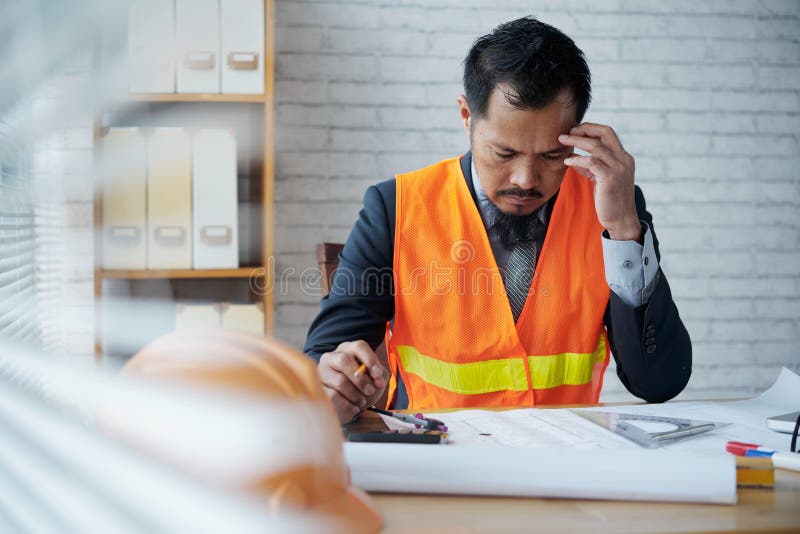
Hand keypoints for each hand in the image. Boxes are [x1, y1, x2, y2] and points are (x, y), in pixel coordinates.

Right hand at [318, 340, 387, 423]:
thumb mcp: (375, 380)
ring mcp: (321, 372)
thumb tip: (377, 378)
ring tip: (361, 402)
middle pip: (344, 360)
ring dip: (356, 395)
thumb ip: (380, 376)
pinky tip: (353, 407)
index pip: (359, 346)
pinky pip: (333, 397)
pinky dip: (348, 405)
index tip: (378, 375)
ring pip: (339, 381)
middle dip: (361, 379)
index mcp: (348, 350)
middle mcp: (332, 357)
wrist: (348, 407)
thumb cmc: (362, 388)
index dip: (370, 359)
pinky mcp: (317, 389)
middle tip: (370, 391)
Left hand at [558, 123, 641, 242]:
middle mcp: (623, 159)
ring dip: (576, 141)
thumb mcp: (600, 179)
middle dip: (585, 129)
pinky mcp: (610, 178)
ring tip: (561, 141)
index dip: (591, 129)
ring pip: (596, 146)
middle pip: (605, 133)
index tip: (575, 131)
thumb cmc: (610, 201)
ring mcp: (618, 168)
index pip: (608, 133)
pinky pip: (591, 162)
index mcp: (623, 157)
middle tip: (567, 132)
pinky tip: (567, 161)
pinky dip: (577, 160)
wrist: (621, 220)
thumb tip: (573, 158)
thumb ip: (590, 168)